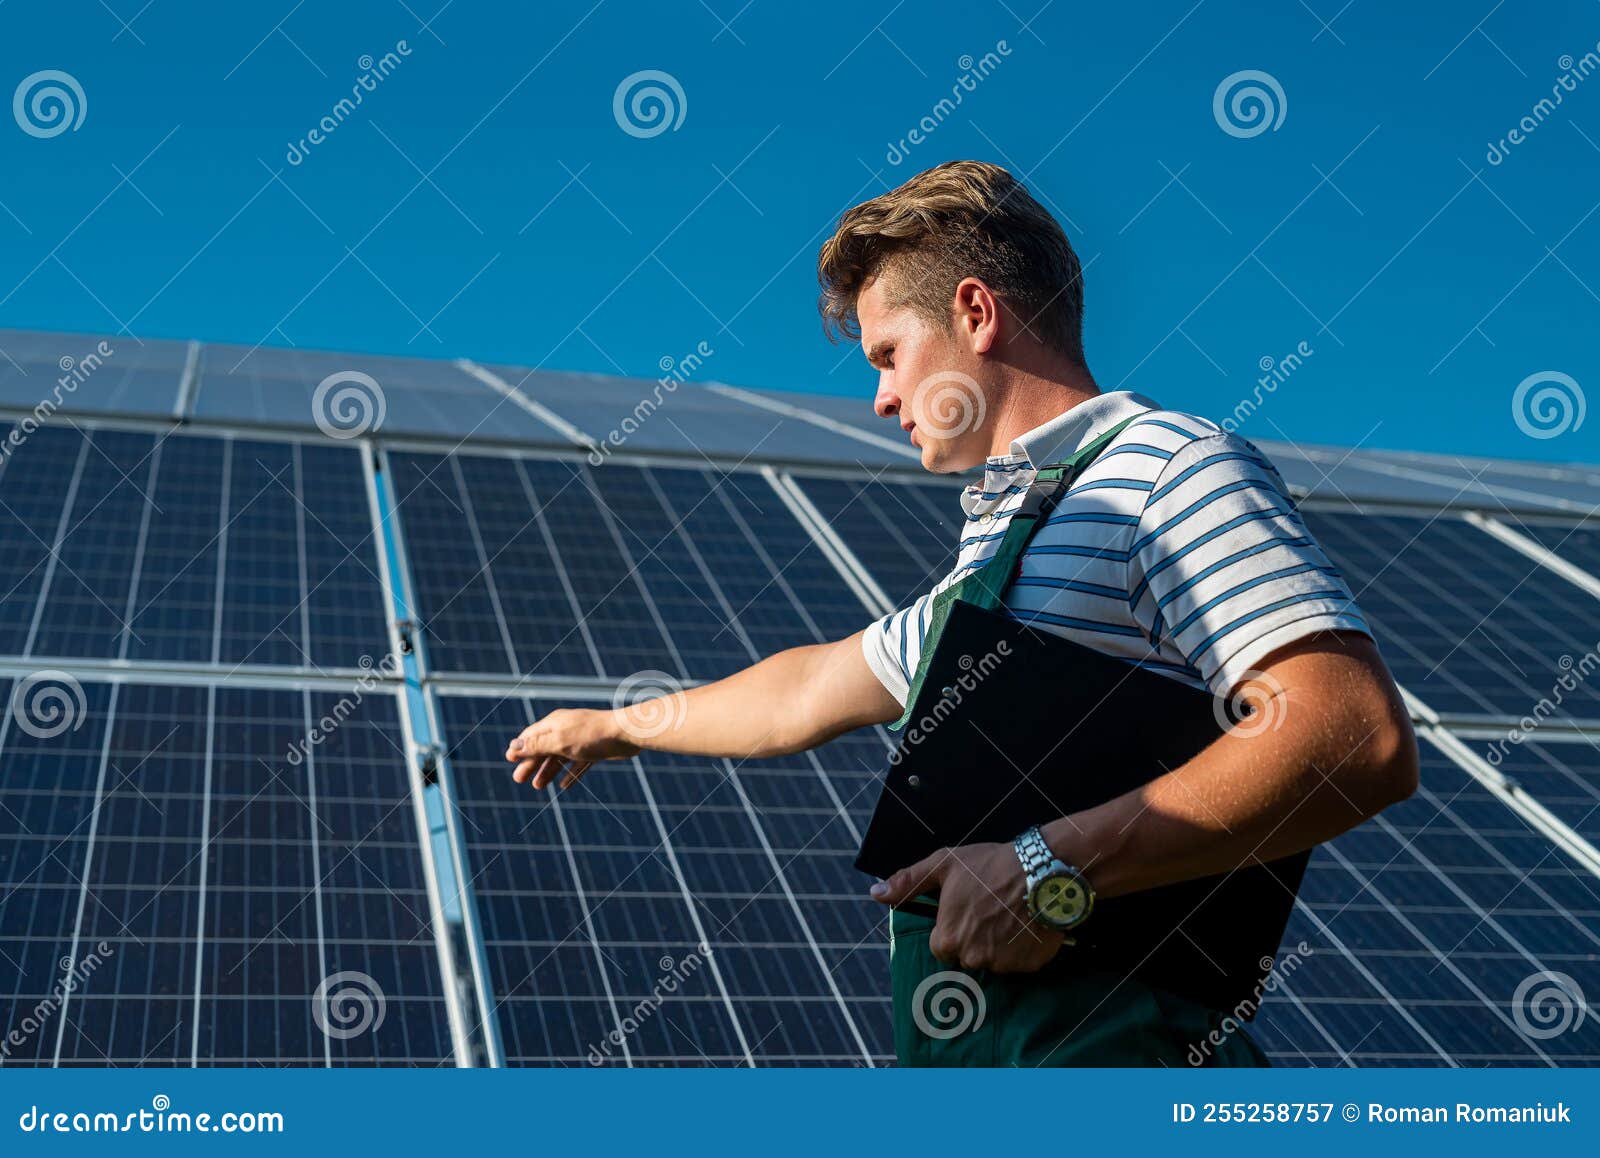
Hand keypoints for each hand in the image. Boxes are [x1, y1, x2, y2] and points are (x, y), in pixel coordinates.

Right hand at [506, 708, 640, 789]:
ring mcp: (581, 739)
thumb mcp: (560, 742)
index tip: (510, 761)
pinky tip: (565, 786)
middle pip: (544, 748)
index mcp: (555, 723)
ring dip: (548, 771)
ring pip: (560, 757)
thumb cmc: (592, 735)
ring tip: (538, 786)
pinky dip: (570, 774)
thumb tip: (513, 748)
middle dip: (531, 763)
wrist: (627, 734)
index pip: (531, 736)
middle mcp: (566, 729)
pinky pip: (578, 764)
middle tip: (519, 779)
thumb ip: (537, 746)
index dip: (520, 748)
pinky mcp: (595, 750)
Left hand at [869, 842, 1064, 972]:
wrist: (1043, 870)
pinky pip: (1021, 962)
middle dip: (976, 937)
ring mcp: (1004, 964)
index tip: (967, 911)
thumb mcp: (944, 864)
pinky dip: (1024, 947)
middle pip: (968, 956)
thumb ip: (908, 883)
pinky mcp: (1030, 965)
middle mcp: (973, 957)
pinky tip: (1028, 922)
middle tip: (991, 909)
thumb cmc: (991, 865)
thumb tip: (875, 893)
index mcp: (949, 938)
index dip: (953, 928)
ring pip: (995, 960)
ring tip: (1012, 913)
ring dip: (1000, 943)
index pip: (942, 947)